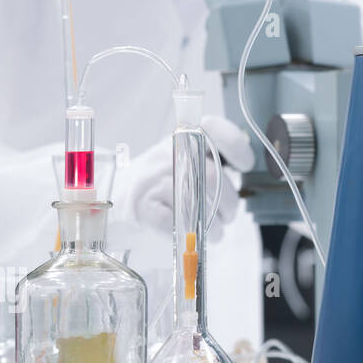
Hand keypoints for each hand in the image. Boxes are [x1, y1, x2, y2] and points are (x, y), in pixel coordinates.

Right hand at [117, 115, 254, 240]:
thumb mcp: (184, 161)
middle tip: (229, 216)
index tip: (245, 165)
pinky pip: (175, 221)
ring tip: (215, 231)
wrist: (118, 196)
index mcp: (182, 140)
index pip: (212, 128)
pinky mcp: (141, 204)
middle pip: (213, 176)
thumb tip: (242, 173)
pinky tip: (193, 235)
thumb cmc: (160, 180)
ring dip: (214, 223)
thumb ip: (211, 160)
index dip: (235, 145)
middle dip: (229, 203)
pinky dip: (189, 231)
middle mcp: (168, 155)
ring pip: (198, 201)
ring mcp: (153, 179)